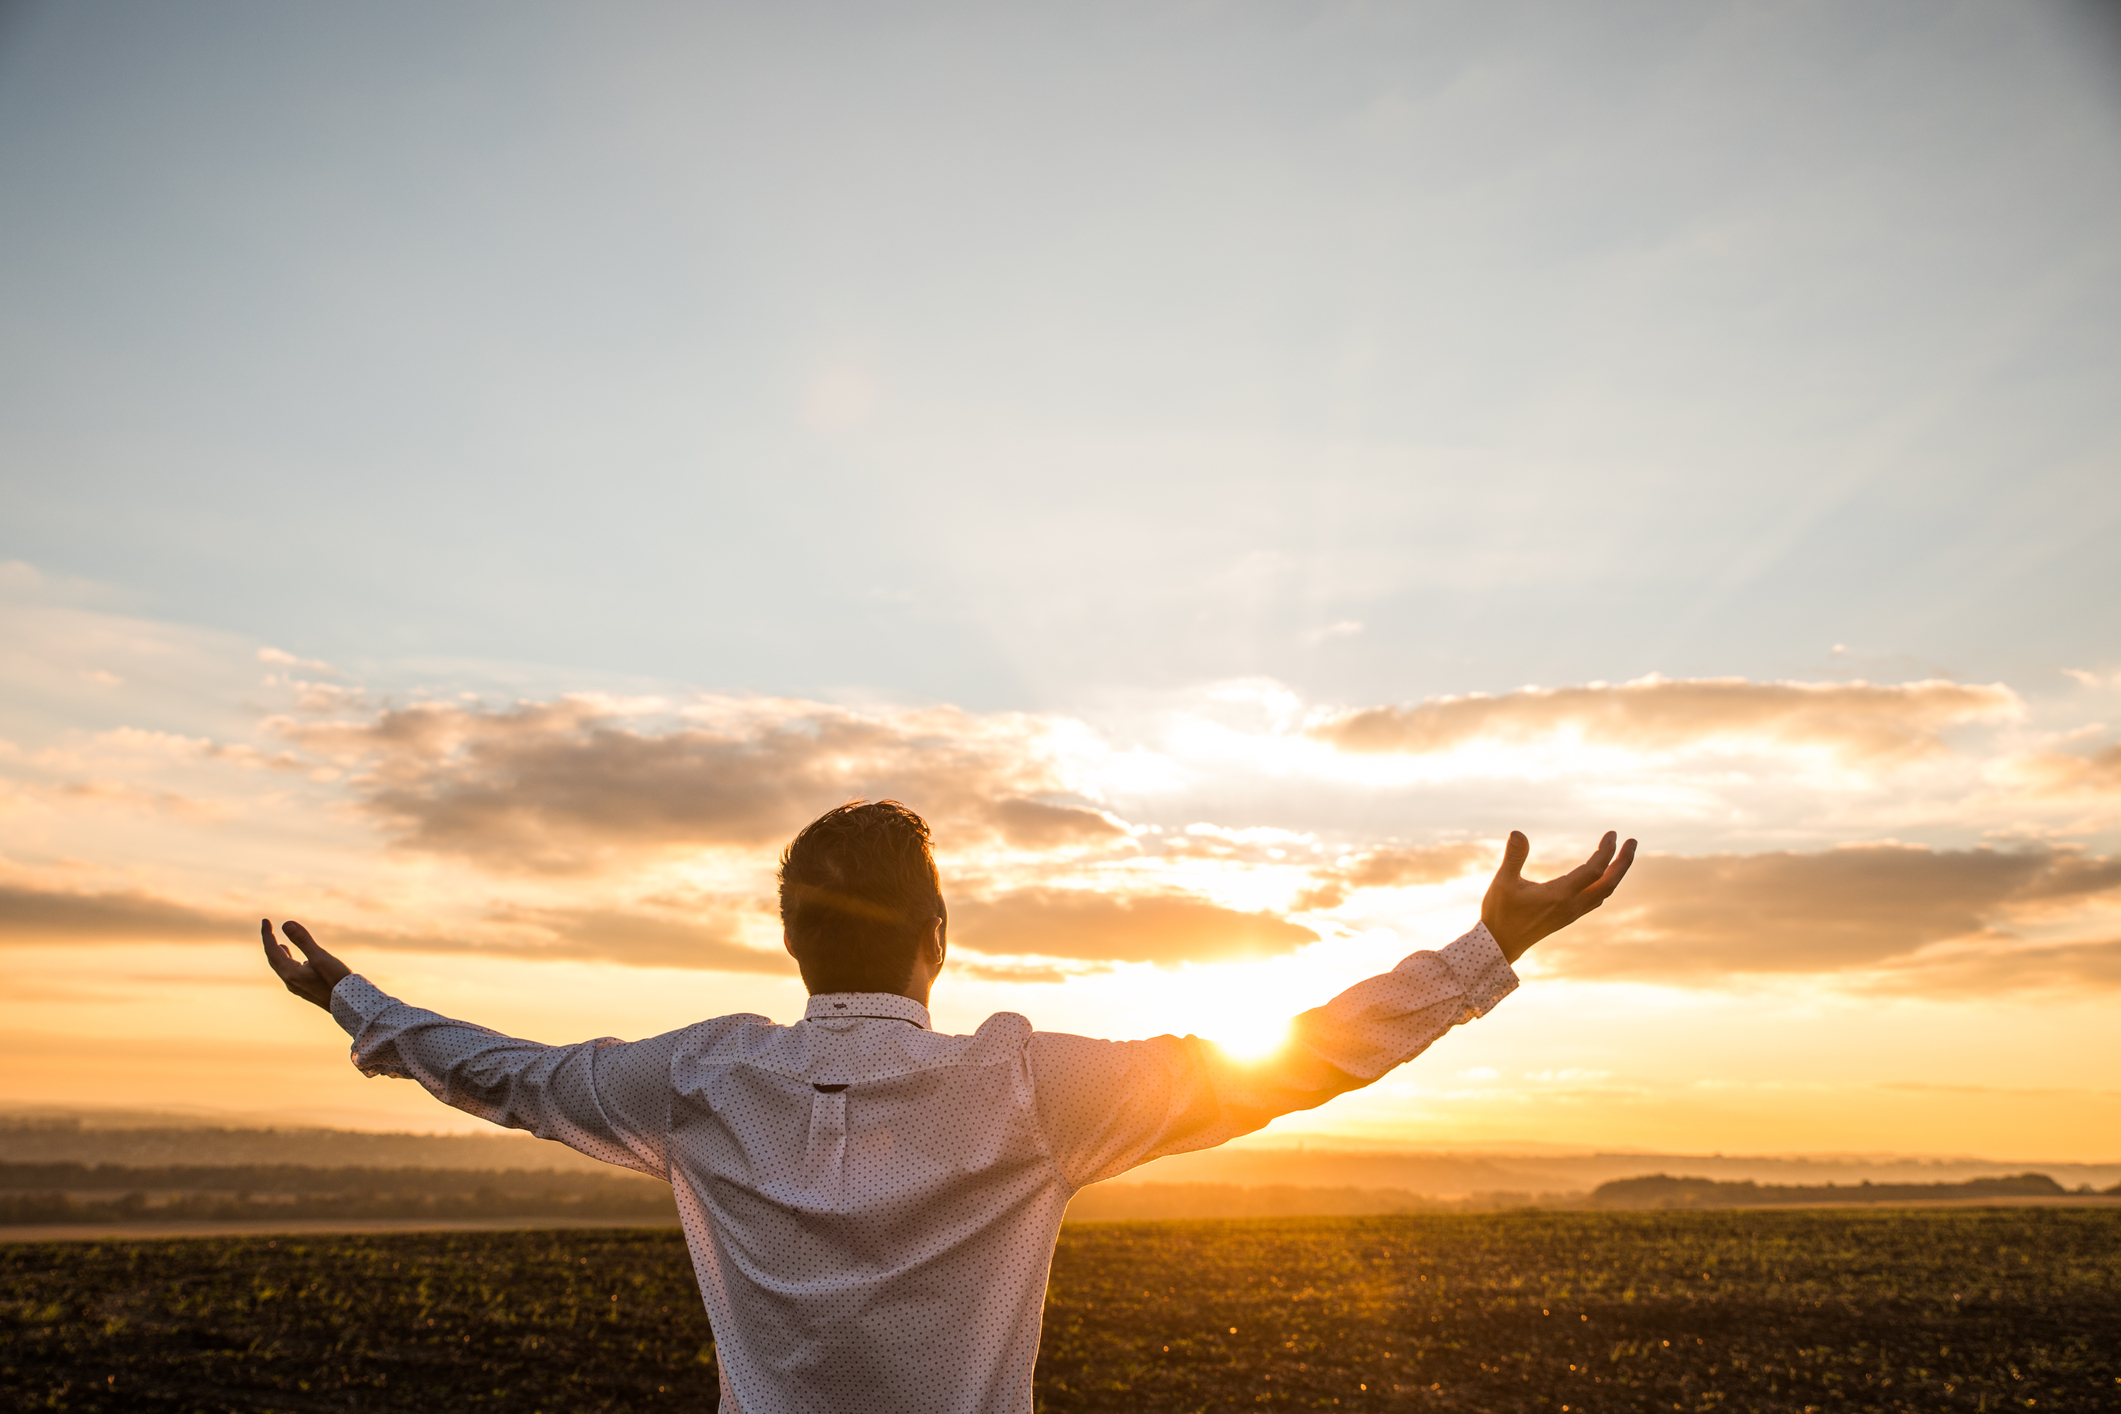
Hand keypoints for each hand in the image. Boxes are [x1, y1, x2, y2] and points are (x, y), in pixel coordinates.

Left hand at [261, 919, 351, 1010]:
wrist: (349, 1003)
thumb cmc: (336, 979)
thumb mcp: (320, 956)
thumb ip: (303, 940)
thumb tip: (286, 924)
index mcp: (290, 973)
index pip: (272, 950)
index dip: (267, 935)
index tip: (265, 920)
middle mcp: (290, 982)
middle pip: (274, 960)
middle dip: (270, 943)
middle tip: (269, 928)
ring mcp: (298, 987)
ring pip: (282, 968)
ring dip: (279, 955)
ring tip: (280, 945)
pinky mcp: (307, 990)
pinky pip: (291, 973)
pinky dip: (290, 962)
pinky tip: (300, 961)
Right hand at [1481, 830, 1636, 962]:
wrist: (1500, 944)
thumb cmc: (1500, 912)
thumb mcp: (1503, 882)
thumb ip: (1513, 857)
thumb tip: (1518, 832)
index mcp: (1560, 896)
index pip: (1593, 871)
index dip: (1606, 851)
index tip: (1612, 833)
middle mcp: (1571, 906)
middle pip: (1609, 884)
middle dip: (1623, 862)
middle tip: (1633, 841)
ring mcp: (1572, 913)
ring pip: (1604, 892)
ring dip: (1616, 873)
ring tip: (1622, 855)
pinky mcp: (1568, 917)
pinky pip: (1596, 899)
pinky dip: (1605, 884)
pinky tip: (1602, 878)